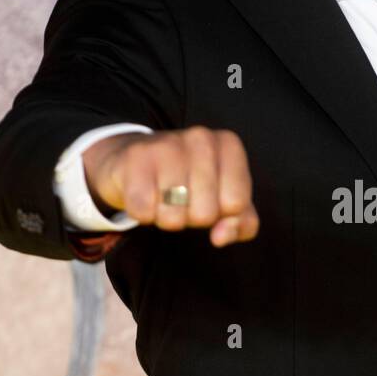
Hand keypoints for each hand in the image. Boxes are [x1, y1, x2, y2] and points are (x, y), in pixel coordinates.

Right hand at [82, 127, 259, 246]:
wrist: (135, 158)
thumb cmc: (189, 181)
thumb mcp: (225, 199)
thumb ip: (241, 223)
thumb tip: (221, 236)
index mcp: (228, 146)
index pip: (236, 204)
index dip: (221, 213)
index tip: (210, 199)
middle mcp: (201, 139)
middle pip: (205, 214)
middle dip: (192, 217)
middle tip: (182, 199)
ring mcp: (167, 145)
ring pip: (174, 216)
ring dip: (166, 217)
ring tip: (163, 197)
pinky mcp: (135, 158)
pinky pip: (144, 211)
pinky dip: (143, 214)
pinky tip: (144, 194)